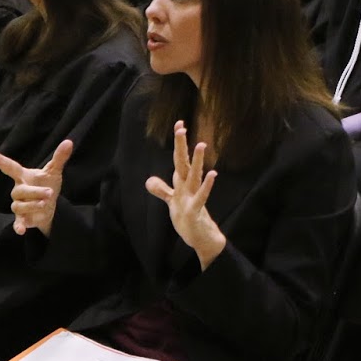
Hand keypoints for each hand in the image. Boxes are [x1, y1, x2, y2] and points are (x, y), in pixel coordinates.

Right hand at [0, 139, 72, 236]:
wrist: (50, 206)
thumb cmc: (48, 185)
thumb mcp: (54, 171)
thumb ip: (59, 158)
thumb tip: (69, 142)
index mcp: (24, 177)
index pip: (12, 168)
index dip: (2, 162)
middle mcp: (19, 190)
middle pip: (20, 190)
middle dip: (35, 192)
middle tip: (50, 193)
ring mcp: (19, 204)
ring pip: (19, 205)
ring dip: (33, 204)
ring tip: (45, 203)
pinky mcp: (22, 218)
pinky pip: (17, 222)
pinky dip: (19, 226)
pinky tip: (21, 231)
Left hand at [145, 121, 225, 269]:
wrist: (201, 236)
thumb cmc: (188, 217)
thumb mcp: (172, 201)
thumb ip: (161, 190)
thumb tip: (148, 181)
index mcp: (181, 183)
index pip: (178, 159)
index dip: (178, 143)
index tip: (179, 123)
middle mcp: (188, 186)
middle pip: (183, 162)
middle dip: (181, 145)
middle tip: (181, 127)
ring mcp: (192, 196)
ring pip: (193, 176)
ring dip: (197, 161)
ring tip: (201, 144)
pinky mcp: (195, 210)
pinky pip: (201, 196)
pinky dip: (206, 186)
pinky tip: (212, 174)